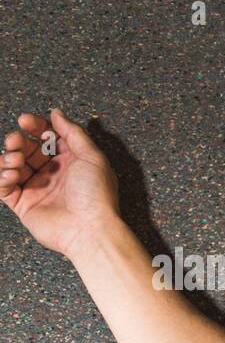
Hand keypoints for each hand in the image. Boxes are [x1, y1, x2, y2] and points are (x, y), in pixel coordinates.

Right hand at [1, 109, 119, 258]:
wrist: (90, 229)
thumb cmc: (96, 195)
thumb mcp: (92, 156)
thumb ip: (73, 132)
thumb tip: (57, 113)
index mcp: (71, 161)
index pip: (47, 136)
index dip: (35, 126)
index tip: (25, 120)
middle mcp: (54, 174)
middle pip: (27, 148)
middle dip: (18, 141)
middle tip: (16, 141)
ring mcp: (38, 189)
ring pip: (12, 165)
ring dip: (8, 157)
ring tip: (15, 160)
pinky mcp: (24, 205)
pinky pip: (4, 187)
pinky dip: (2, 177)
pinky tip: (11, 175)